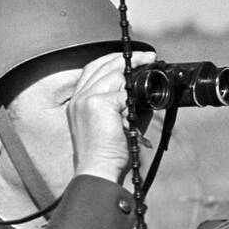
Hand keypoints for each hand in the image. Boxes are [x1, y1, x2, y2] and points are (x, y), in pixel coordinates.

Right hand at [67, 50, 156, 183]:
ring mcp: (86, 100)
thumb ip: (124, 106)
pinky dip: (134, 99)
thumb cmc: (108, 155)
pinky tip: (139, 105)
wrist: (98, 172)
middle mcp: (78, 98)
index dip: (113, 60)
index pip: (93, 70)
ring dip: (133, 72)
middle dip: (128, 58)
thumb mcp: (114, 125)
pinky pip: (123, 93)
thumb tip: (145, 93)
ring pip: (113, 75)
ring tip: (150, 66)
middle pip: (102, 66)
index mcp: (78, 102)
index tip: (133, 59)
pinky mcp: (97, 105)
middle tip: (149, 57)